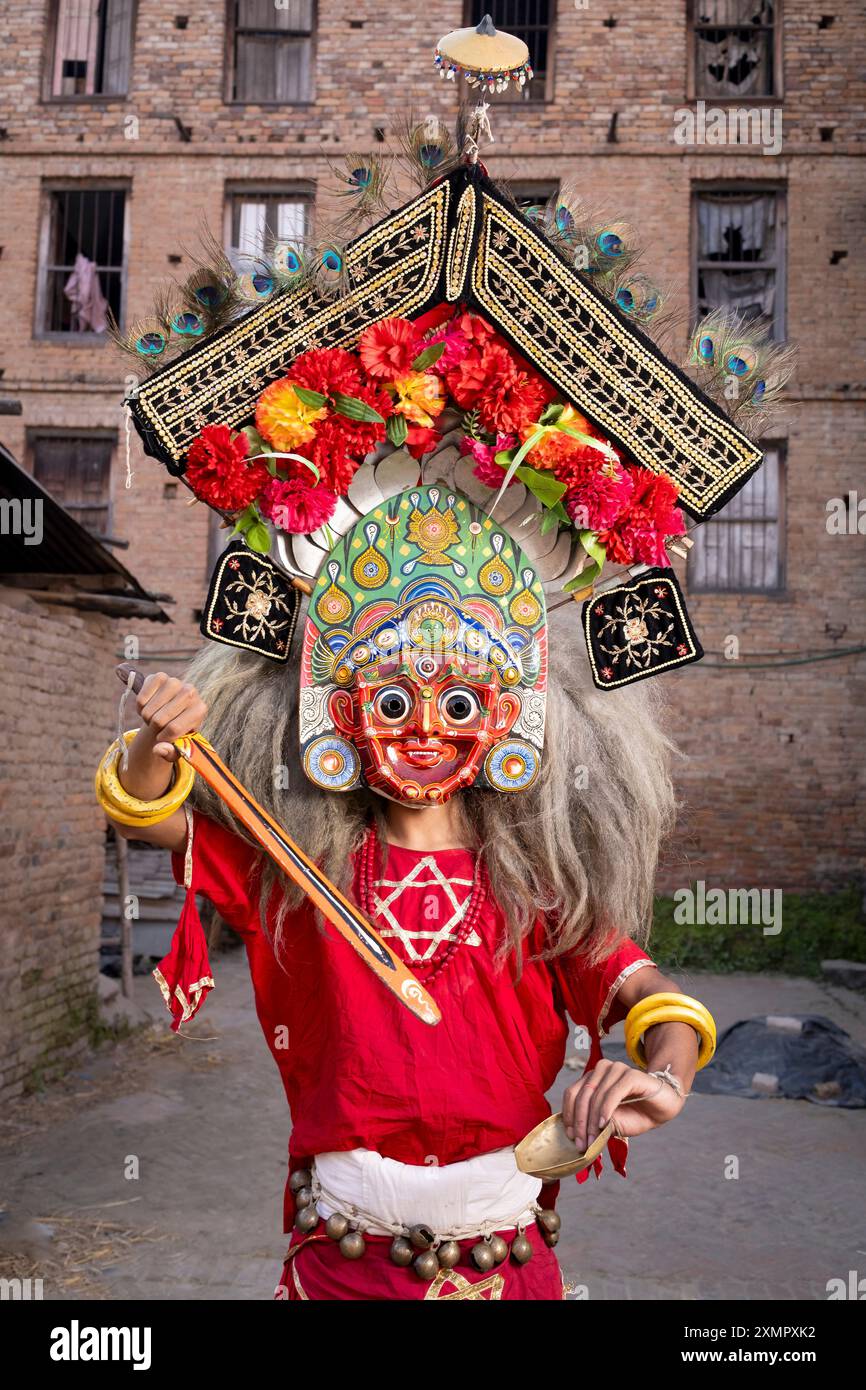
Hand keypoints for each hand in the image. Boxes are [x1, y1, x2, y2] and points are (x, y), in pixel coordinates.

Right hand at [134, 672, 207, 763]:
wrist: (171, 711)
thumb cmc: (177, 731)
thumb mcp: (177, 746)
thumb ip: (170, 752)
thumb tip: (158, 749)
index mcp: (200, 709)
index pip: (175, 728)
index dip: (164, 737)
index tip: (163, 738)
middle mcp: (191, 692)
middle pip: (160, 720)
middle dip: (154, 729)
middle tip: (158, 727)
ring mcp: (175, 681)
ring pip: (149, 710)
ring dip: (147, 718)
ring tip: (153, 718)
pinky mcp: (160, 676)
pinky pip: (141, 698)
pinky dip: (140, 707)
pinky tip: (148, 707)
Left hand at [561, 1058, 684, 1149]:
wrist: (663, 1110)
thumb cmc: (635, 1115)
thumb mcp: (610, 1123)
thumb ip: (593, 1123)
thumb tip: (575, 1135)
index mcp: (592, 1078)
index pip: (572, 1093)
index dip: (569, 1115)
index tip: (570, 1136)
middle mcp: (602, 1069)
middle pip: (581, 1095)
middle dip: (580, 1122)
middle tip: (581, 1143)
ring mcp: (616, 1069)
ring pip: (596, 1096)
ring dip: (592, 1121)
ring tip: (592, 1139)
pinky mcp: (631, 1075)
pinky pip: (613, 1093)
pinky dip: (606, 1110)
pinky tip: (604, 1124)